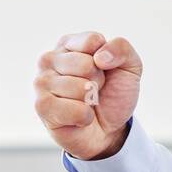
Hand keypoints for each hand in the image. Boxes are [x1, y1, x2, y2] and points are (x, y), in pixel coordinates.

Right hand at [34, 31, 142, 159]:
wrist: (108, 130)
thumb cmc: (113, 93)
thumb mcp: (129, 66)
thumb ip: (121, 48)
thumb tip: (100, 57)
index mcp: (69, 43)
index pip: (92, 41)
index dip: (107, 60)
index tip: (103, 70)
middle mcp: (49, 59)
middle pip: (86, 65)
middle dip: (98, 82)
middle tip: (93, 90)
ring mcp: (42, 82)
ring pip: (81, 88)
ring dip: (91, 100)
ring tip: (85, 103)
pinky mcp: (41, 106)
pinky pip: (75, 110)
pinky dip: (85, 117)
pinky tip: (78, 117)